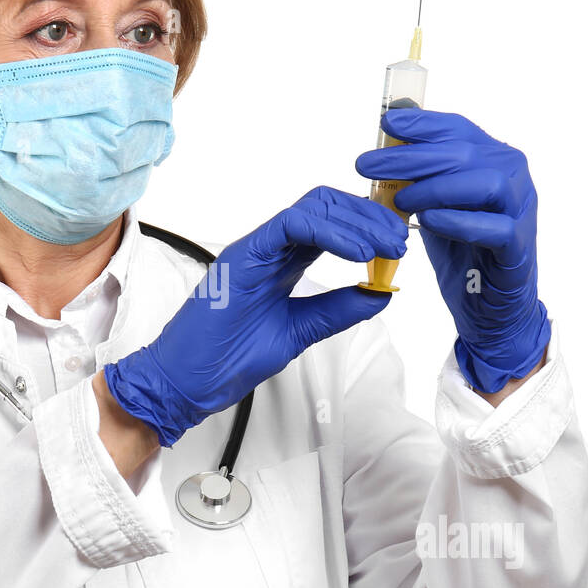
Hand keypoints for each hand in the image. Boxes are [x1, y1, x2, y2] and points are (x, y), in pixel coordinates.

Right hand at [104, 186, 406, 446]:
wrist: (188, 382)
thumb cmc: (228, 358)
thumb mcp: (300, 331)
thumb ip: (337, 309)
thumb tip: (381, 291)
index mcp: (282, 261)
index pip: (331, 223)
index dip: (368, 225)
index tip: (398, 245)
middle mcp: (270, 247)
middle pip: (327, 205)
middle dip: (369, 217)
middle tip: (399, 240)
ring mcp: (256, 248)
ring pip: (314, 207)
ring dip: (357, 222)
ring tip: (385, 247)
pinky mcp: (244, 256)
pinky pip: (292, 226)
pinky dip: (331, 233)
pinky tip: (358, 254)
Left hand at [356, 108, 550, 392]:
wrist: (488, 305)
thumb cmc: (461, 250)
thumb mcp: (432, 205)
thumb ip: (417, 175)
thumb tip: (386, 139)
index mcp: (491, 159)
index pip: (458, 129)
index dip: (421, 124)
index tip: (385, 124)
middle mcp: (512, 176)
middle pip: (464, 152)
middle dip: (410, 157)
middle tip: (368, 166)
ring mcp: (521, 210)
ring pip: (487, 182)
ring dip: (437, 187)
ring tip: (401, 200)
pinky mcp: (519, 246)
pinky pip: (496, 227)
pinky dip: (458, 222)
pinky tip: (427, 222)